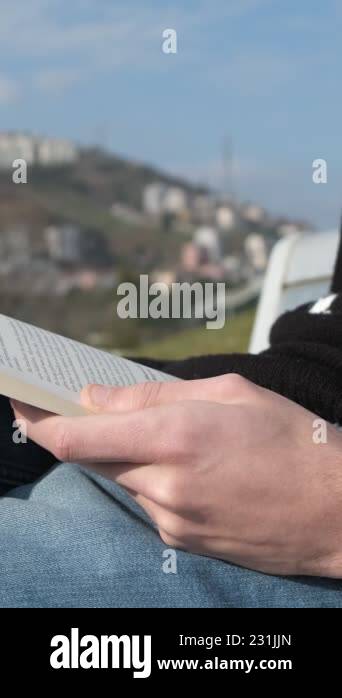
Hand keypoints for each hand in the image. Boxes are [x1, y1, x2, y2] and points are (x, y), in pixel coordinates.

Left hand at [11, 374, 341, 576]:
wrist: (335, 509)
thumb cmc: (292, 439)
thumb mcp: (230, 393)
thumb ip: (155, 394)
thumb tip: (96, 396)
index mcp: (176, 436)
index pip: (76, 438)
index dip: (37, 422)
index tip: (20, 402)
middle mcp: (165, 484)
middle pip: (94, 458)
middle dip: (91, 433)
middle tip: (99, 408)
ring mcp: (172, 520)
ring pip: (124, 480)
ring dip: (131, 456)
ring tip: (178, 440)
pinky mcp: (182, 541)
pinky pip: (148, 504)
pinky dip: (154, 480)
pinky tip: (195, 470)